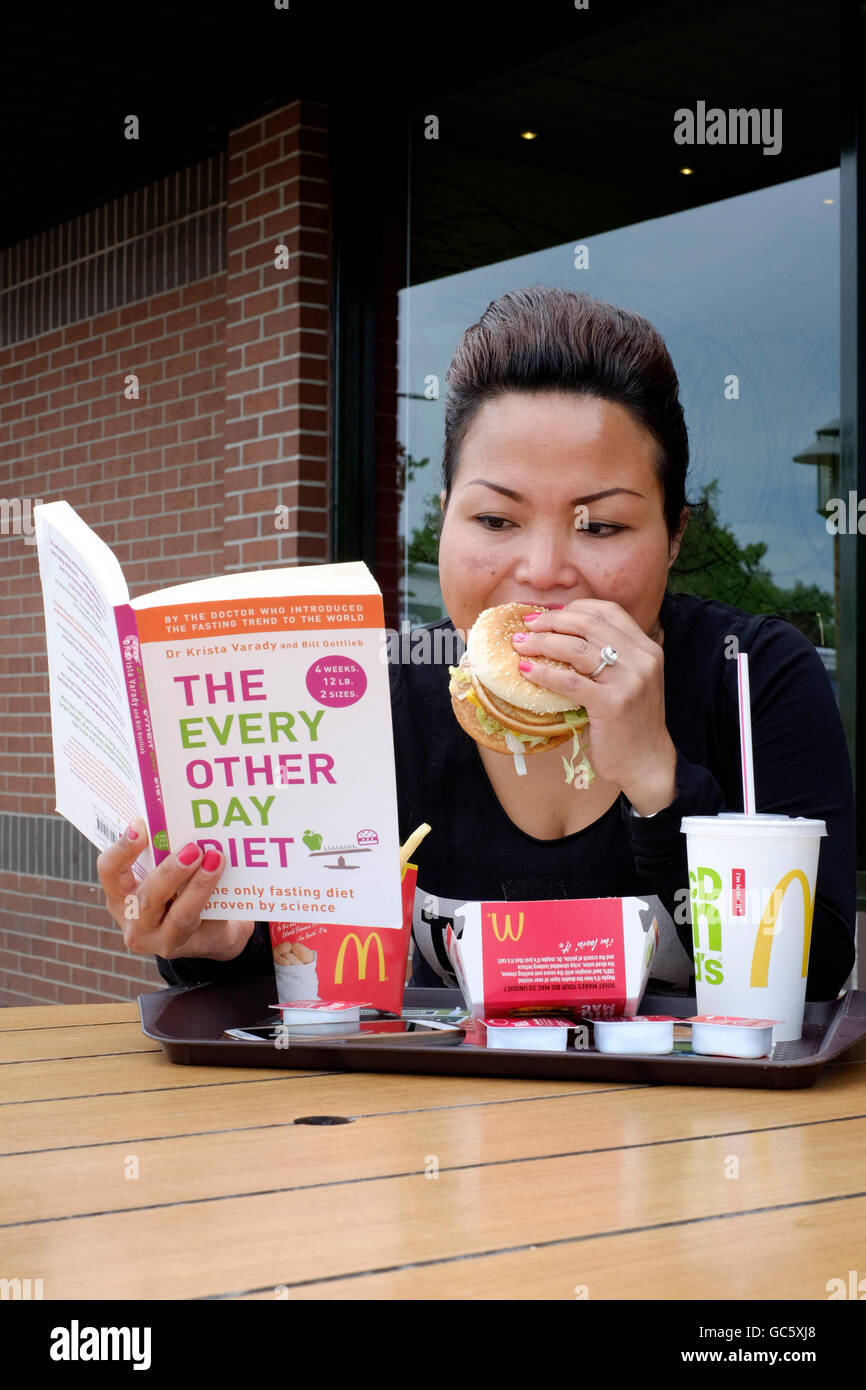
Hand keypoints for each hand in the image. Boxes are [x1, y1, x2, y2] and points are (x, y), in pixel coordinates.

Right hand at [97, 819, 255, 960]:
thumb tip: (189, 823)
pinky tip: (225, 881)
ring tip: (215, 860)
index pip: (109, 870)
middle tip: (193, 849)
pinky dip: (212, 900)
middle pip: (147, 896)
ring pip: (177, 916)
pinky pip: (200, 923)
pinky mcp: (183, 947)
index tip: (140, 824)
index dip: (122, 848)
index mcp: (120, 893)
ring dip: (198, 886)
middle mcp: (132, 920)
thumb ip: (168, 855)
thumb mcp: (168, 876)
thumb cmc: (182, 894)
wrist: (210, 933)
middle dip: (171, 871)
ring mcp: (156, 939)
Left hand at [512, 599, 676, 812]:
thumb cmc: (630, 722)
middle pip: (589, 624)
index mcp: (646, 648)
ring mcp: (629, 681)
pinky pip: (570, 681)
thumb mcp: (630, 680)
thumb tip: (562, 634)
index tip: (548, 613)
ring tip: (520, 644)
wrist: (646, 762)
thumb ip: (609, 657)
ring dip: (542, 643)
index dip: (574, 607)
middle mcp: (642, 659)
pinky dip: (544, 673)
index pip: (608, 611)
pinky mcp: (612, 704)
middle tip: (527, 625)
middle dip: (552, 621)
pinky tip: (526, 671)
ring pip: (576, 649)